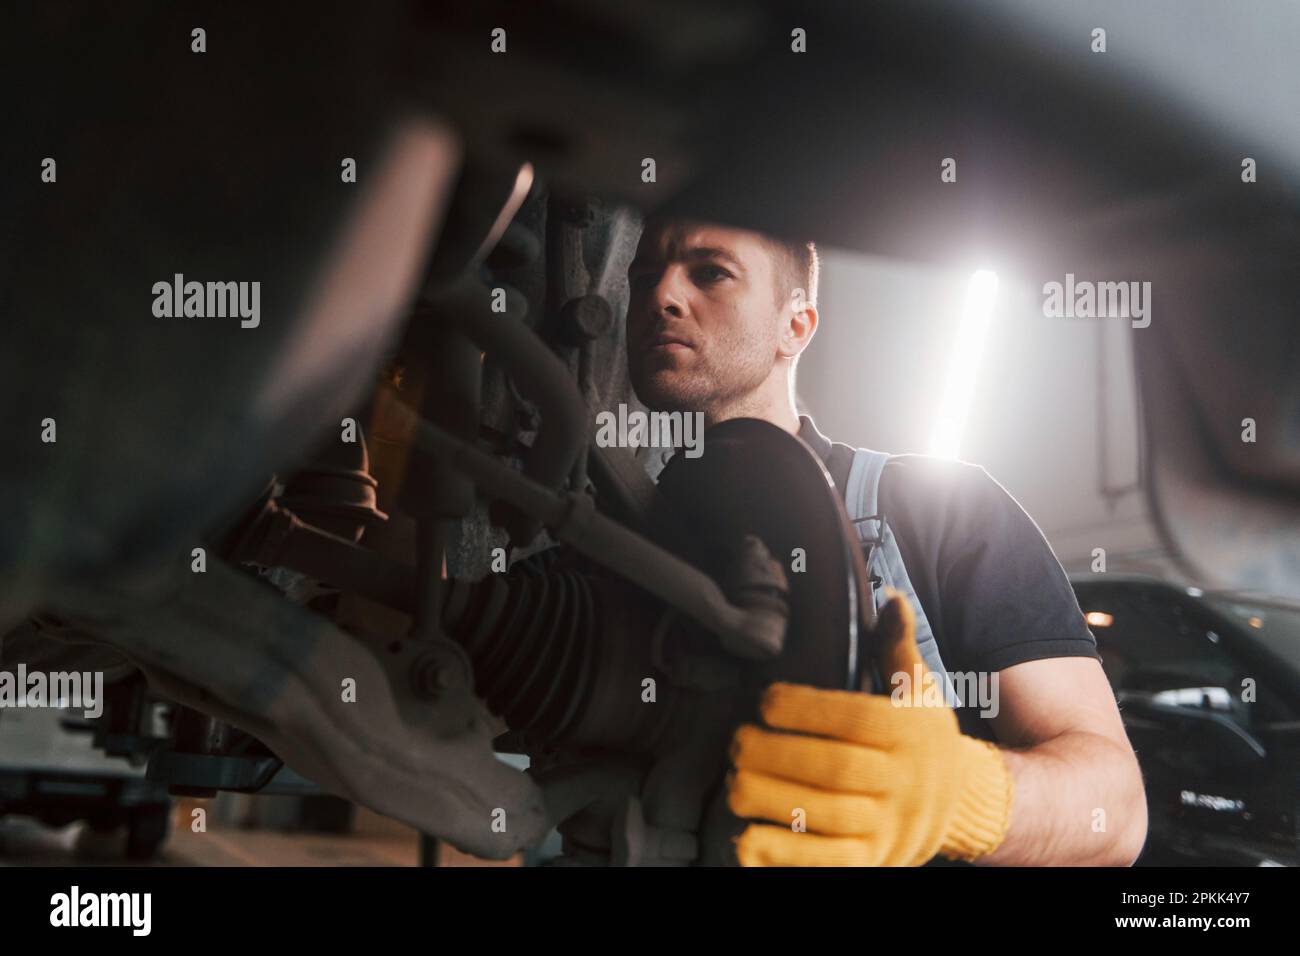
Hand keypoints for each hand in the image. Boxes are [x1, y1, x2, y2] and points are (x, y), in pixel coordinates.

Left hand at [726, 591, 1012, 865]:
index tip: (764, 700)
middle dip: (778, 755)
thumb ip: (897, 649)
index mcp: (911, 733)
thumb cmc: (921, 740)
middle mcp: (904, 781)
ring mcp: (889, 826)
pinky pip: (827, 862)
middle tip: (737, 743)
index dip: (807, 708)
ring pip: (828, 816)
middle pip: (836, 769)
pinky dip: (784, 855)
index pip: (858, 718)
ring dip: (772, 801)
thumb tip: (890, 597)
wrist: (959, 807)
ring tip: (736, 783)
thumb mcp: (920, 693)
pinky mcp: (872, 861)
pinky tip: (746, 838)